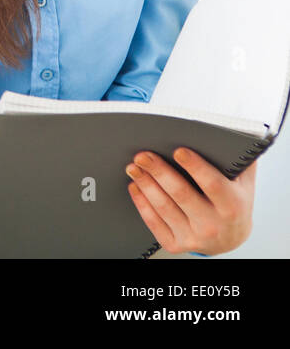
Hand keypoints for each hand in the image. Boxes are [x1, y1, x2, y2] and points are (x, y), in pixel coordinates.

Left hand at [127, 149, 255, 254]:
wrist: (230, 237)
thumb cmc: (233, 202)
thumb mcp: (243, 182)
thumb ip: (238, 159)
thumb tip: (229, 132)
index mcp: (233, 207)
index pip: (213, 184)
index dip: (196, 167)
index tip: (178, 150)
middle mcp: (214, 225)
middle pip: (181, 194)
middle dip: (159, 172)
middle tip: (142, 156)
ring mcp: (194, 237)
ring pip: (164, 207)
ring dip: (145, 184)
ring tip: (133, 167)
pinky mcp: (176, 244)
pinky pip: (154, 222)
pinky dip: (141, 203)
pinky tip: (135, 187)